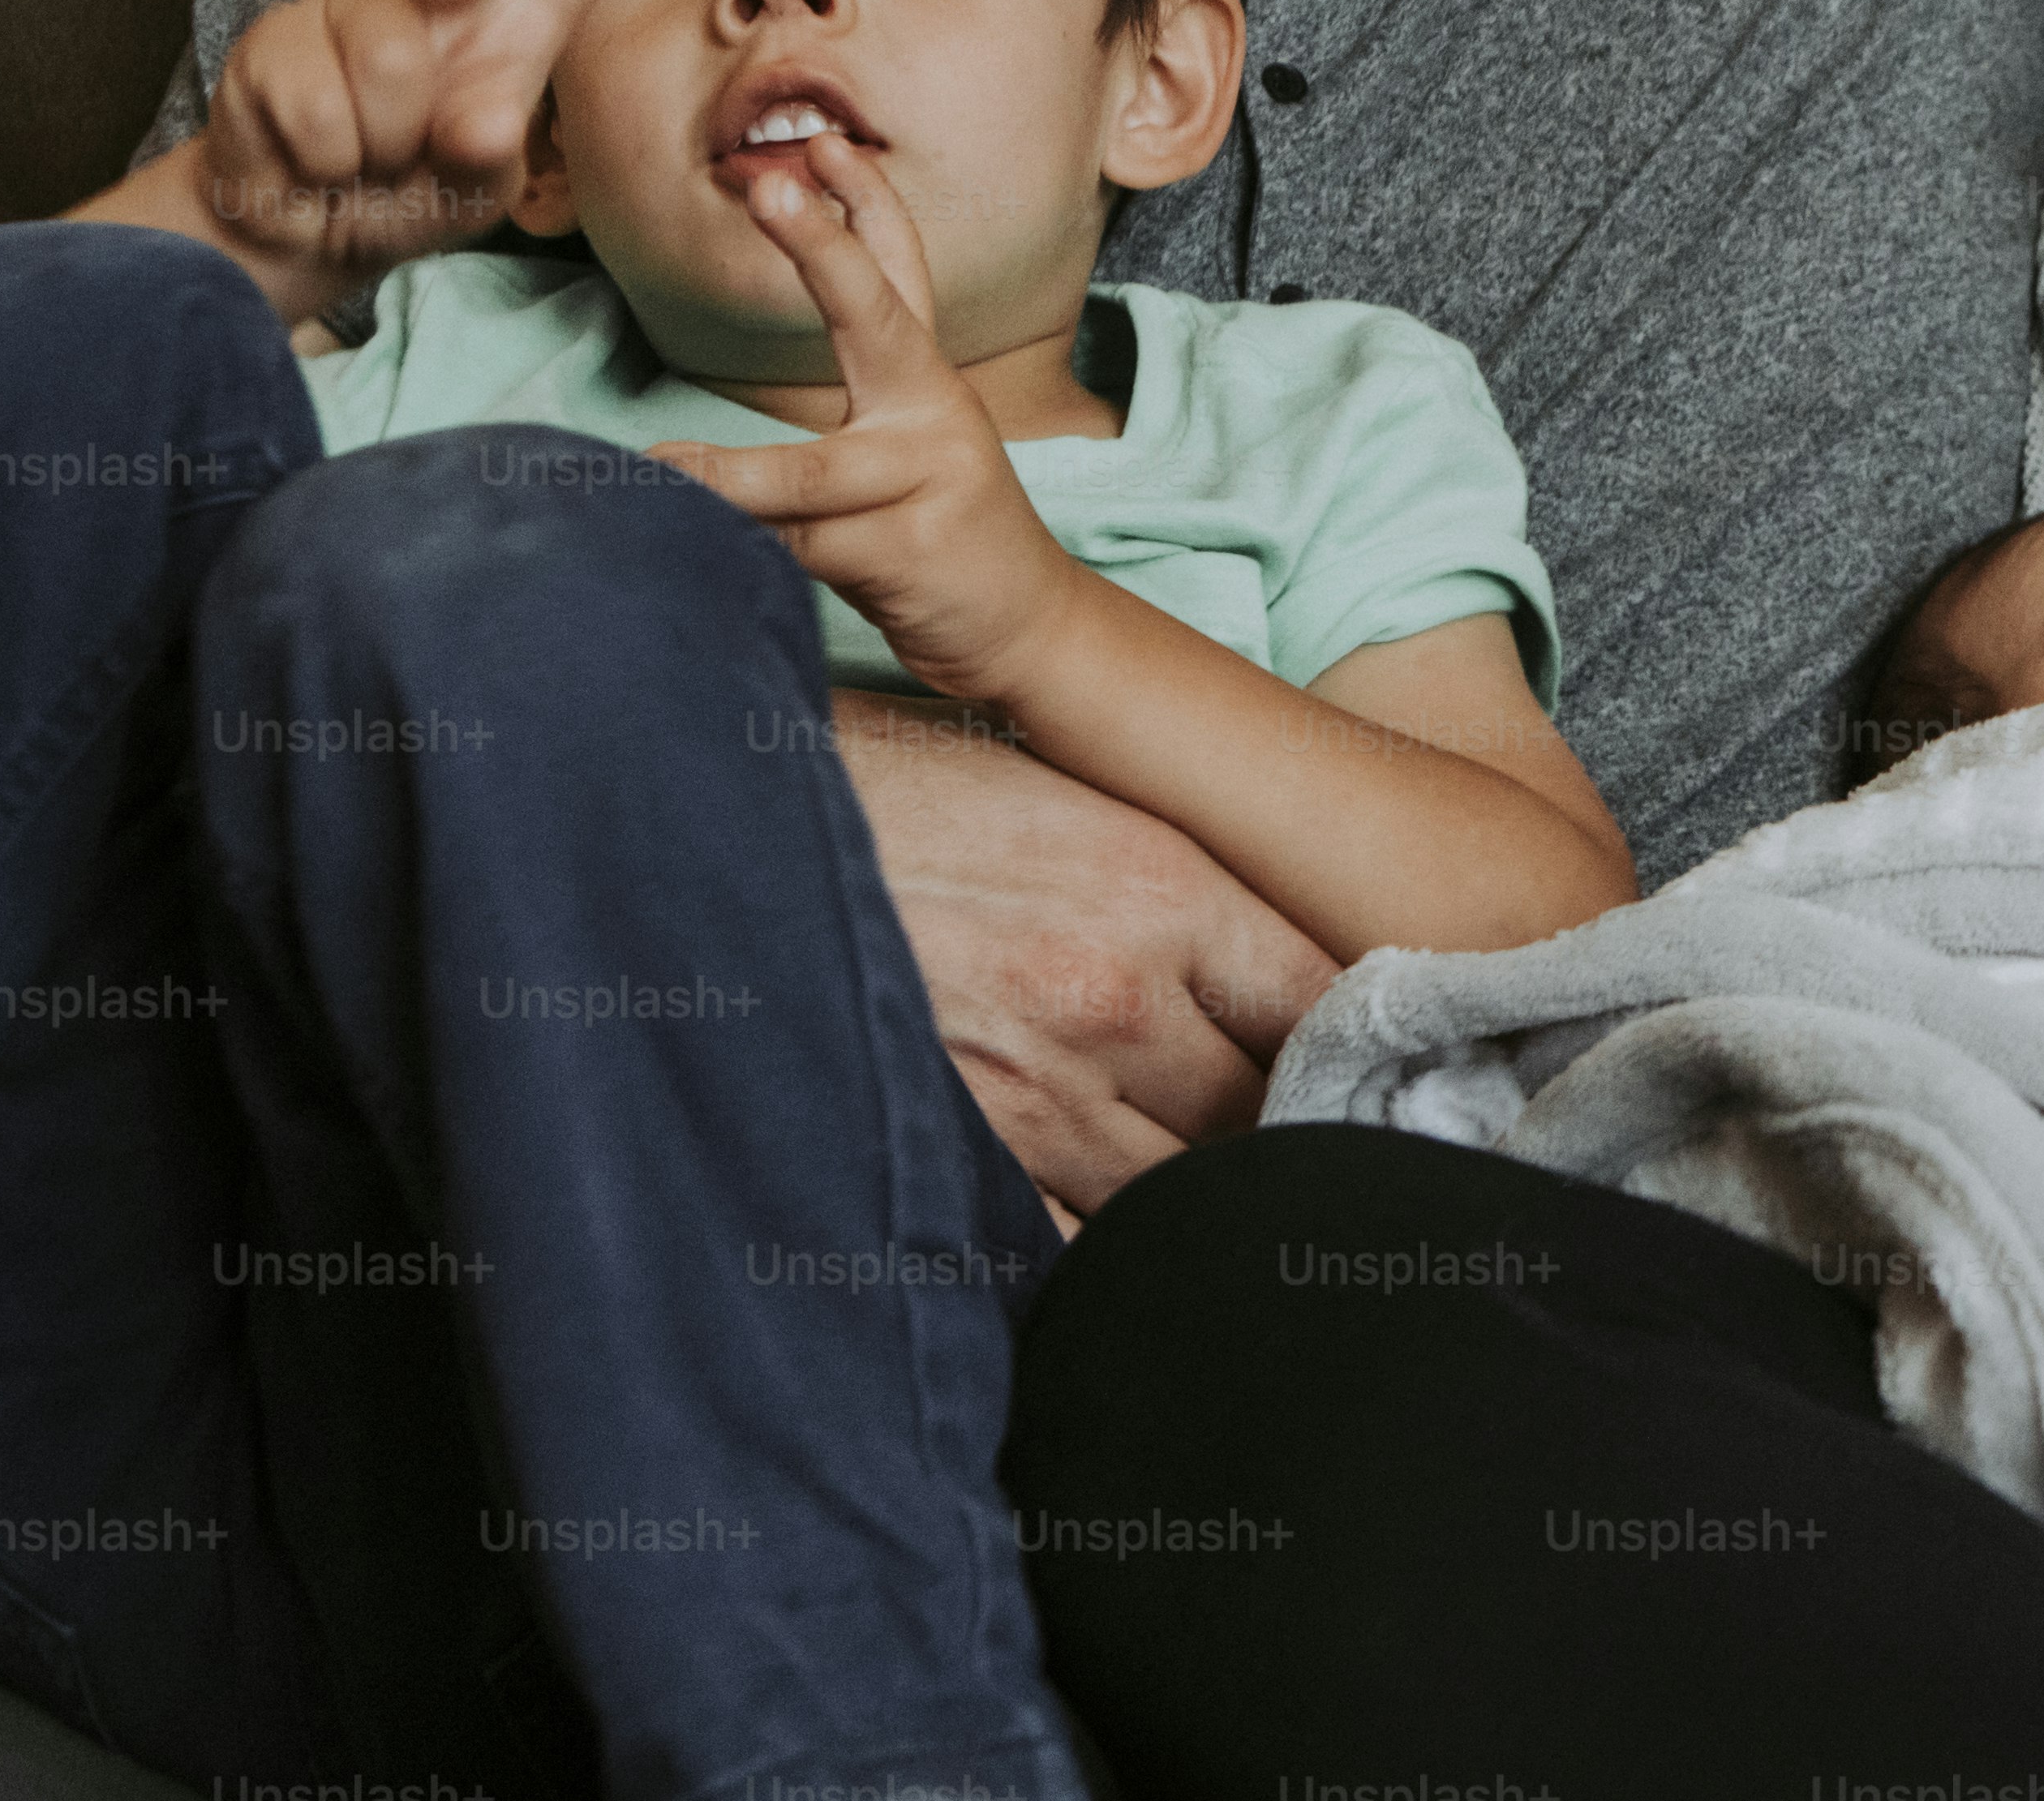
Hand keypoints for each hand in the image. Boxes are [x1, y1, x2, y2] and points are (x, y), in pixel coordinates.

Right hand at [127, 0, 671, 316]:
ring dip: (383, 144)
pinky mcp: (272, 38)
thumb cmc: (411, 192)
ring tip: (368, 157)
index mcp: (508, 25)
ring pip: (388, 69)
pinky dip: (325, 161)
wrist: (300, 225)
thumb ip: (486, 160)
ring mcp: (348, 7)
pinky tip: (315, 160)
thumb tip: (480, 125)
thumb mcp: (472, 189)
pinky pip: (319, 113)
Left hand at [647, 135, 1076, 696]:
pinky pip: (802, 551)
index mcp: (927, 386)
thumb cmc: (933, 538)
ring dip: (726, 481)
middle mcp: (935, 417)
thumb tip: (678, 456)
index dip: (867, 208)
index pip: (902, 277)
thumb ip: (808, 446)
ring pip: (808, 478)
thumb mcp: (887, 471)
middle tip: (768, 186)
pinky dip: (743, 555)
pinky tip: (691, 558)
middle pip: (877, 320)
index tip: (824, 147)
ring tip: (655, 471)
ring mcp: (930, 483)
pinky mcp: (912, 554)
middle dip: (822, 251)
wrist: (1025, 626)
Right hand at [825, 692, 1335, 1213]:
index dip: (1344, 1041)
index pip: (1323, 999)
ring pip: (1176, 1197)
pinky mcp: (946, 1173)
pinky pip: (1066, 1254)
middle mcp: (1113, 1000)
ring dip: (1187, 1203)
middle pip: (1266, 1113)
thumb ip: (1163, 873)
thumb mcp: (1049, 783)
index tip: (1348, 1060)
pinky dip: (1089, 1260)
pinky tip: (1089, 1246)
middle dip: (1273, 1128)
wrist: (694, 826)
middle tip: (1266, 1132)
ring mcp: (1028, 1100)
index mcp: (1160, 886)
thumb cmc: (868, 785)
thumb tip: (1251, 953)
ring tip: (1186, 1201)